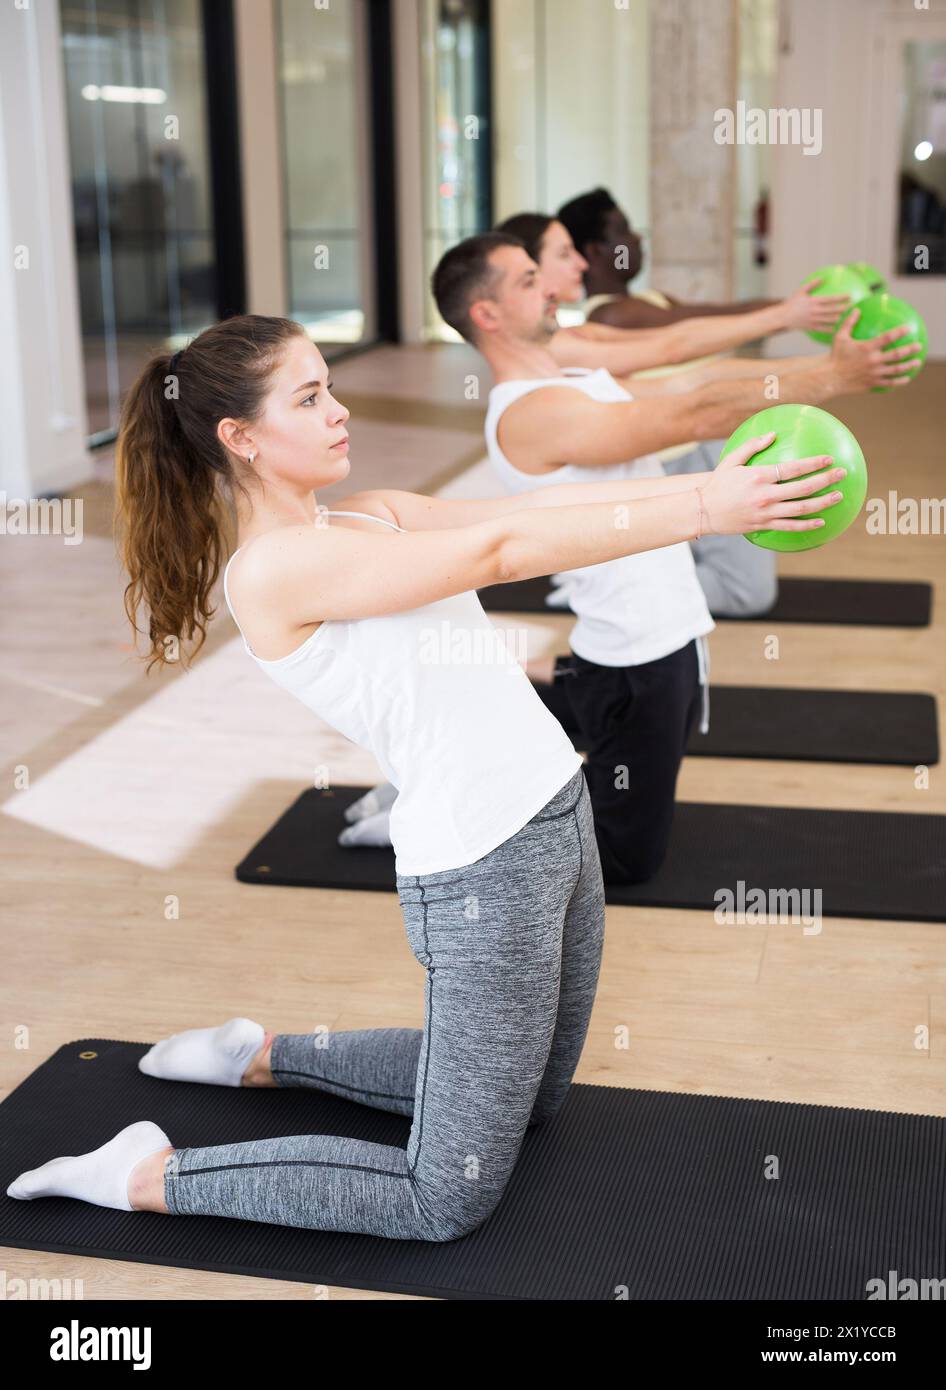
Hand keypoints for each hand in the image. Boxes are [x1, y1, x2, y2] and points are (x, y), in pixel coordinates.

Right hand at [697, 432, 848, 536]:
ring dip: (823, 502)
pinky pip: (790, 527)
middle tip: (841, 474)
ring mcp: (766, 512)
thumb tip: (773, 434)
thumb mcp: (732, 460)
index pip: (793, 468)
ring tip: (838, 496)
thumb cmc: (718, 483)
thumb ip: (753, 446)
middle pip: (803, 488)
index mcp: (759, 476)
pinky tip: (821, 521)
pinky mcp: (763, 525)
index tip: (829, 459)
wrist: (703, 510)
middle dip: (826, 480)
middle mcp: (766, 495)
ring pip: (801, 509)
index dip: (814, 463)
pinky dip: (807, 524)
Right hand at [783, 277, 850, 332]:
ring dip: (839, 318)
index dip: (841, 297)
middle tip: (851, 306)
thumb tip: (822, 278)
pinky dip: (831, 328)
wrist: (783, 317)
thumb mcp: (801, 291)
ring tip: (846, 316)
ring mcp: (814, 320)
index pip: (830, 299)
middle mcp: (815, 311)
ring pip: (829, 320)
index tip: (849, 296)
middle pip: (833, 310)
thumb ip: (812, 284)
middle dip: (843, 308)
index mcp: (814, 302)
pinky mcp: (811, 327)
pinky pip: (823, 329)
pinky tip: (837, 328)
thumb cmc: (792, 303)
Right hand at [830, 308, 921, 391]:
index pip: (887, 338)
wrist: (830, 378)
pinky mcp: (872, 383)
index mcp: (867, 348)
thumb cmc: (835, 356)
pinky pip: (889, 382)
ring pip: (896, 369)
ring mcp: (874, 373)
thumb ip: (849, 323)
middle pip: (896, 354)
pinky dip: (899, 381)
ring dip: (908, 366)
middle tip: (919, 346)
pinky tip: (907, 378)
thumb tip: (856, 309)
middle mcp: (873, 360)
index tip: (908, 328)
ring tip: (917, 362)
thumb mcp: (839, 337)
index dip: (899, 332)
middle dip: (910, 349)